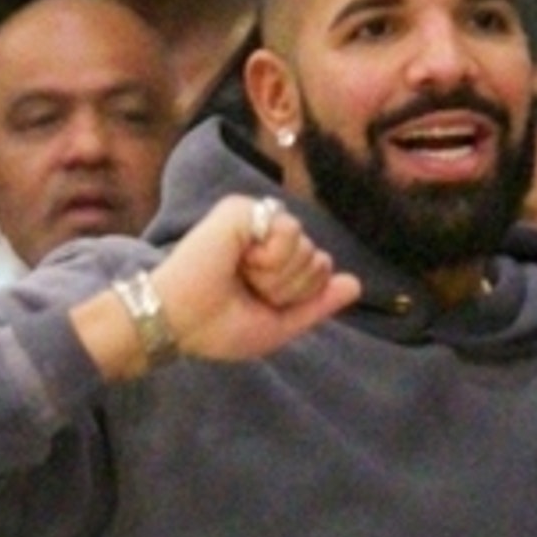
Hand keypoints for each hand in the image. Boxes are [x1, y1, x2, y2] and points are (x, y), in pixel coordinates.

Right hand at [150, 195, 359, 361]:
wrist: (179, 324)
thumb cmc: (218, 327)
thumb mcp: (279, 324)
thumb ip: (318, 305)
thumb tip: (356, 285)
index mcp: (275, 257)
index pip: (321, 268)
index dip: (297, 294)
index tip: (259, 301)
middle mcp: (268, 234)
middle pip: (317, 258)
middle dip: (288, 288)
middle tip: (246, 289)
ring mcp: (255, 219)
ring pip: (306, 247)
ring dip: (277, 276)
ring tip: (240, 276)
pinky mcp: (242, 209)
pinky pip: (289, 230)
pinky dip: (269, 257)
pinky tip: (238, 260)